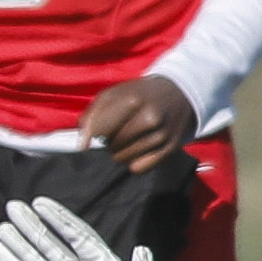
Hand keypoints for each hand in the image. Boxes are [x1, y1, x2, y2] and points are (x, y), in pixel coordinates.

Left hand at [78, 76, 198, 174]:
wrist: (179, 92)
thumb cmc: (138, 94)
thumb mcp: (112, 95)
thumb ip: (91, 117)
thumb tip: (82, 146)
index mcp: (133, 100)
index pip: (100, 131)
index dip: (95, 134)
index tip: (100, 130)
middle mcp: (150, 118)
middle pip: (112, 147)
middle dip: (110, 142)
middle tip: (119, 130)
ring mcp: (162, 134)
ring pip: (123, 160)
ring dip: (121, 153)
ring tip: (130, 138)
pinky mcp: (170, 148)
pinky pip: (139, 168)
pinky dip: (135, 162)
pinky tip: (139, 148)